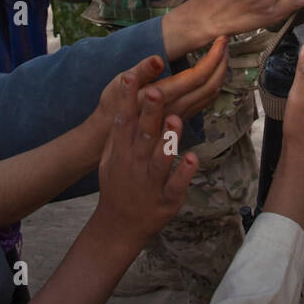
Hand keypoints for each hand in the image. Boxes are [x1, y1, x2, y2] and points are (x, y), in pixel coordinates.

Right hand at [90, 38, 228, 138]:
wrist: (109, 137)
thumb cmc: (113, 107)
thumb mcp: (120, 85)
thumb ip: (141, 72)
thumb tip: (158, 59)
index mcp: (166, 95)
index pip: (199, 75)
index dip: (214, 56)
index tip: (221, 38)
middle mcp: (179, 107)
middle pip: (211, 85)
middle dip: (222, 62)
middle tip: (225, 41)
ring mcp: (182, 115)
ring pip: (210, 95)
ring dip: (220, 73)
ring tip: (221, 53)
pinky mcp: (180, 118)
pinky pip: (204, 101)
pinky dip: (213, 84)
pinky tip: (211, 74)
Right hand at [91, 81, 197, 246]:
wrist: (119, 226)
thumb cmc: (118, 184)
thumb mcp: (111, 157)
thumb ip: (121, 130)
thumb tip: (126, 99)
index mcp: (121, 152)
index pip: (123, 121)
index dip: (126, 99)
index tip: (129, 77)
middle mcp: (135, 164)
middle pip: (144, 136)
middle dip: (150, 114)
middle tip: (155, 92)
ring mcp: (151, 183)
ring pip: (161, 159)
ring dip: (168, 140)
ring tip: (176, 120)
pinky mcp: (167, 200)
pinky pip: (176, 185)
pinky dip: (184, 173)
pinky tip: (192, 158)